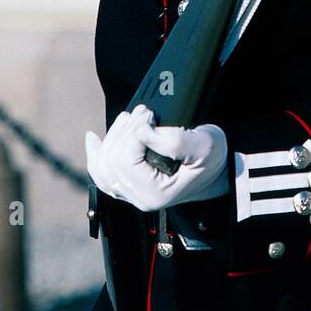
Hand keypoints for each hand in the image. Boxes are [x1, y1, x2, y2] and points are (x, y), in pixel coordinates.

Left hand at [85, 104, 228, 211]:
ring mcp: (130, 193)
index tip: (152, 116)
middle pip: (111, 160)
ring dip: (114, 134)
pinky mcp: (127, 184)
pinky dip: (96, 151)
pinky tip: (93, 137)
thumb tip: (141, 132)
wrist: (217, 171)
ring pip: (102, 163)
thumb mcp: (204, 146)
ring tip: (134, 118)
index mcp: (155, 194)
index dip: (134, 133)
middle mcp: (138, 198)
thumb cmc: (212, 160)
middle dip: (125, 129)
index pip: (125, 161)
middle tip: (146, 112)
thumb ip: (173, 141)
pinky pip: (100, 170)